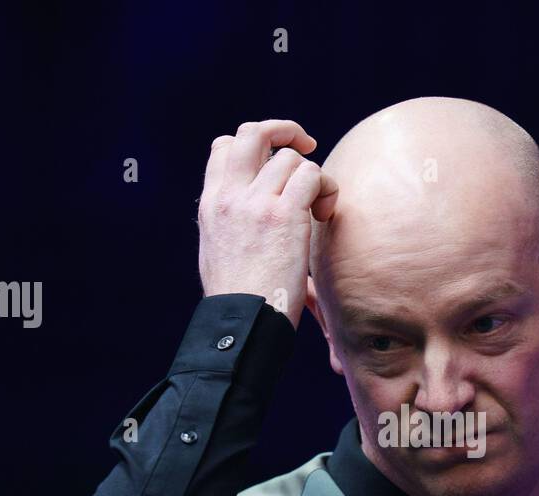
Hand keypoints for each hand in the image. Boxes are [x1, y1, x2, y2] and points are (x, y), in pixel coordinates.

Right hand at [197, 119, 338, 328]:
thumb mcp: (217, 251)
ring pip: (292, 158)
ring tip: (317, 208)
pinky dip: (326, 187)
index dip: (254, 145)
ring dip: (314, 176)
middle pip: (254, 132)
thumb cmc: (238, 300)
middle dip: (285, 130)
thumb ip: (229, 222)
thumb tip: (248, 216)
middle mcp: (231, 195)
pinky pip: (313, 175)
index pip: (225, 146)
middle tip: (307, 146)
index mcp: (212, 203)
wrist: (242, 322)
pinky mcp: (286, 215)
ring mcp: (258, 203)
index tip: (274, 163)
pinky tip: (324, 213)